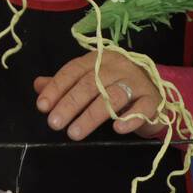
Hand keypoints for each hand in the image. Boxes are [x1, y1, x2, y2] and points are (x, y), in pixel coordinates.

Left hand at [33, 51, 166, 140]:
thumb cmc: (118, 88)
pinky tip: (117, 129)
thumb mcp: (91, 82)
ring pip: (113, 96)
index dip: (57, 87)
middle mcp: (119, 66)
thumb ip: (66, 84)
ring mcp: (137, 81)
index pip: (74, 70)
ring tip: (74, 133)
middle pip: (91, 84)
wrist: (155, 95)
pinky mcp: (153, 99)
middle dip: (69, 104)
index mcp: (100, 59)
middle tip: (54, 123)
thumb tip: (38, 85)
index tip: (42, 106)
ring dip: (91, 115)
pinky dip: (129, 118)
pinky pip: (142, 108)